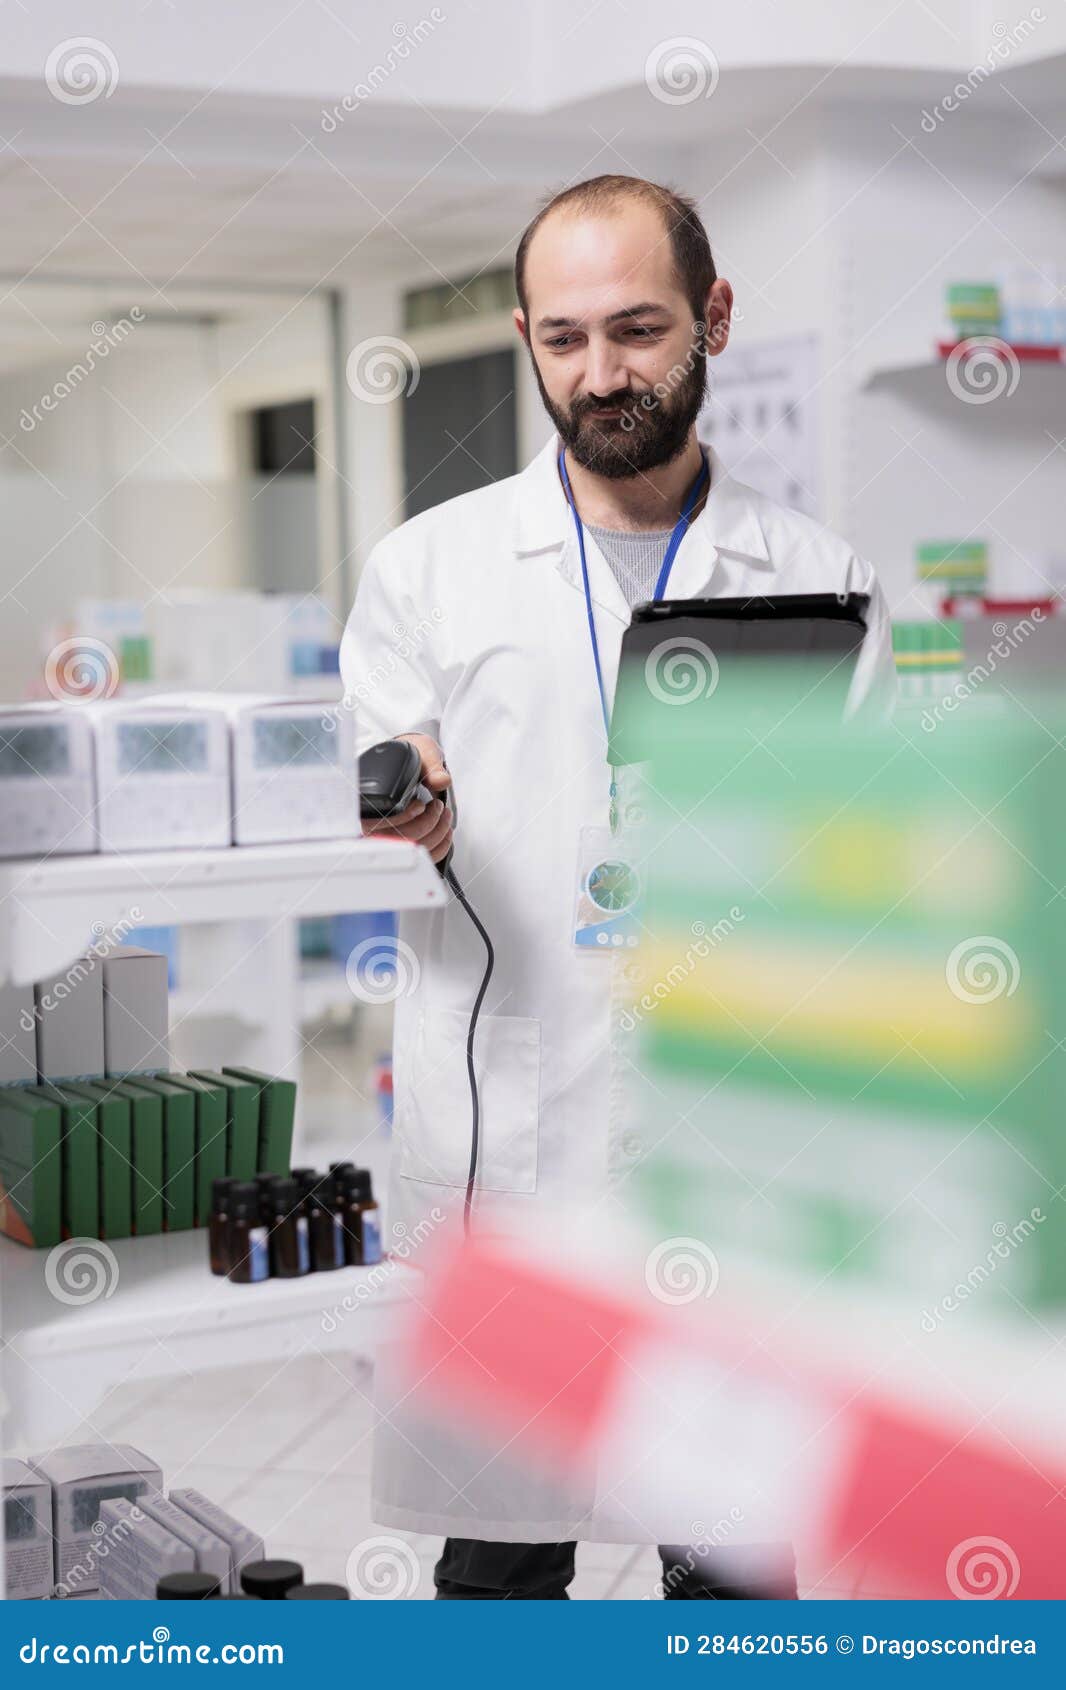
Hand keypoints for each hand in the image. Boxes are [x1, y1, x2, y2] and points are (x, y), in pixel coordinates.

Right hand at [361, 732, 453, 863]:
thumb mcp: (421, 753)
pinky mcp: (404, 843)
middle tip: (437, 807)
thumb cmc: (413, 758)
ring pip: (410, 849)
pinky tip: (444, 831)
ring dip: (436, 834)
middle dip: (426, 824)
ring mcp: (386, 836)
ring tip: (443, 815)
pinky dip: (440, 846)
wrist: (418, 762)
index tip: (419, 805)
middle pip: (395, 840)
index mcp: (366, 800)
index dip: (401, 818)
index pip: (372, 824)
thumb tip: (441, 780)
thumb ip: (431, 765)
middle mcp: (371, 823)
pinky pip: (420, 856)